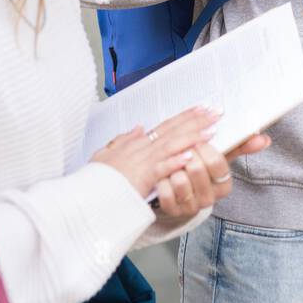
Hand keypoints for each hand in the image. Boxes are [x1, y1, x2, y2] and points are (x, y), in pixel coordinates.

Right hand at [91, 105, 219, 198]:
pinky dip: (174, 161)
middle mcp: (141, 148)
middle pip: (173, 130)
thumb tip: (138, 127)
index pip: (166, 125)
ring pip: (171, 145)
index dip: (185, 116)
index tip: (202, 108)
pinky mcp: (139, 178)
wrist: (86, 195)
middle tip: (216, 112)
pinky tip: (189, 156)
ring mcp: (141, 162)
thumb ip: (125, 140)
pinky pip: (160, 169)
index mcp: (137, 143)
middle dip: (196, 120)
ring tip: (211, 130)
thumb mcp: (108, 154)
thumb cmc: (96, 178)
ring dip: (192, 137)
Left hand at [152, 132, 271, 218]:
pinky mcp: (172, 211)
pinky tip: (162, 176)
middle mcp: (210, 198)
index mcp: (224, 184)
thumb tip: (264, 139)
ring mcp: (191, 207)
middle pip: (197, 169)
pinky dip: (162, 181)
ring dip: (172, 168)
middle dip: (187, 155)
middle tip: (182, 149)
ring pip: (180, 181)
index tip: (197, 141)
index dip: (205, 149)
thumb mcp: (221, 158)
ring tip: (171, 163)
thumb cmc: (203, 171)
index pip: (217, 163)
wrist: (182, 196)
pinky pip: (165, 193)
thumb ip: (240, 146)